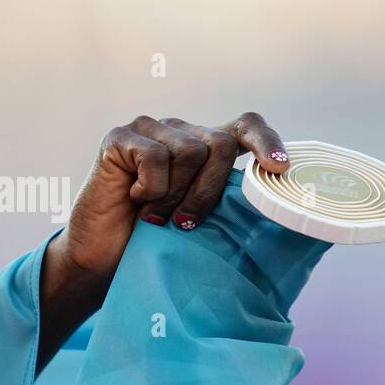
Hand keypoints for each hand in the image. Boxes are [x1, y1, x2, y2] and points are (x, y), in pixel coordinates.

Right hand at [57, 112, 290, 290]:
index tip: (280, 168)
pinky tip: (135, 199)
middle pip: (220, 144)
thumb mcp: (204, 221)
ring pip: (189, 152)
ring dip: (176, 195)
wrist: (104, 258)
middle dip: (210, 190)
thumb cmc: (158, 242)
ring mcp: (150, 129)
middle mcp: (181, 131)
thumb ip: (231, 203)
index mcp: (207, 148)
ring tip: (157, 216)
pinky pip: (154, 157)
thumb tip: (280, 209)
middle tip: (186, 223)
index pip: (246, 126)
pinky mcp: (120, 136)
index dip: (266, 141)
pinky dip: (150, 188)